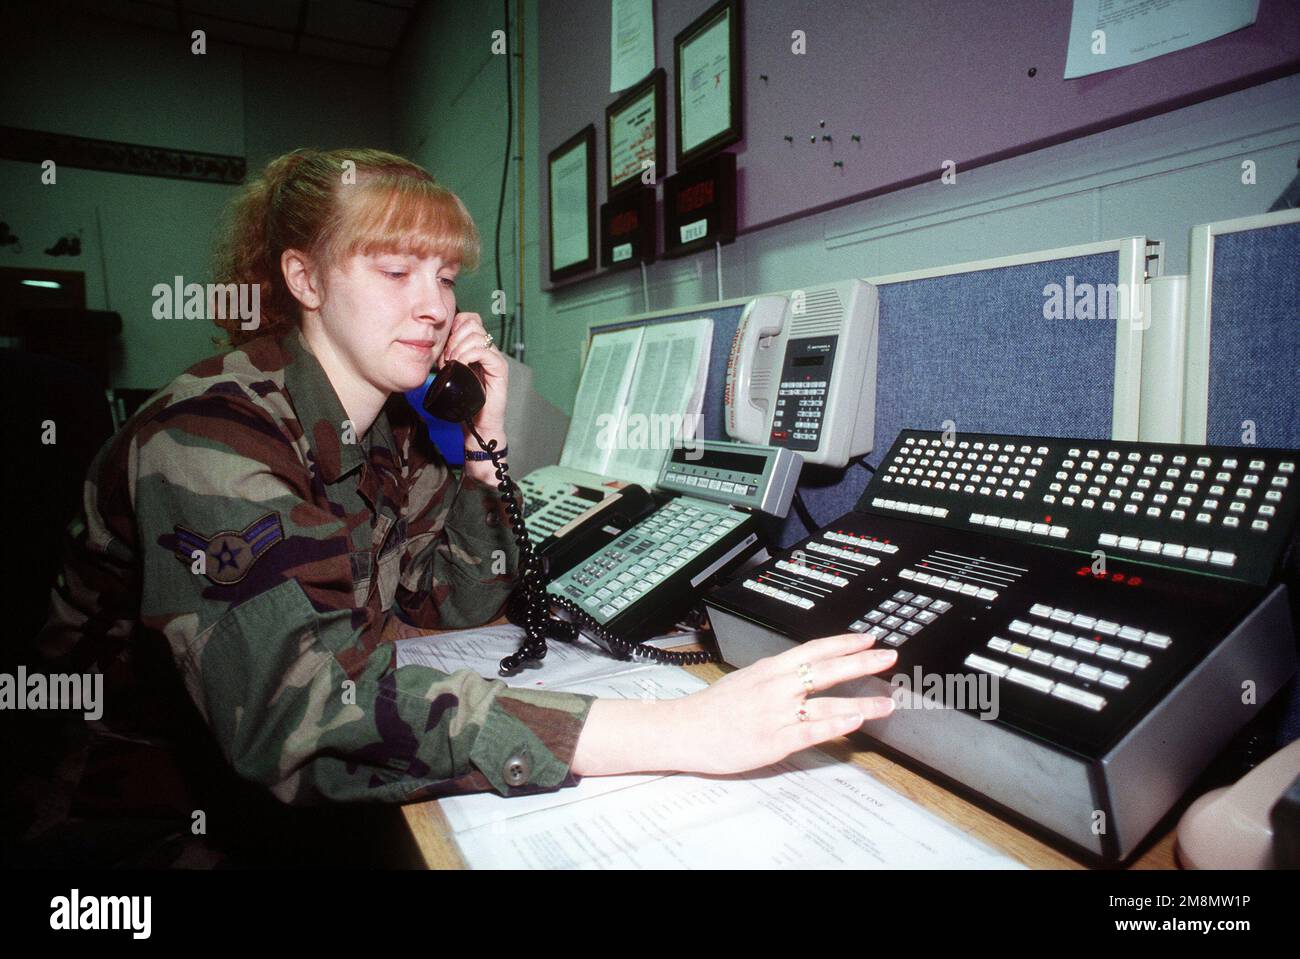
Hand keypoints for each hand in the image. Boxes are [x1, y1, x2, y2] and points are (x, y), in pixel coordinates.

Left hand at [439, 311, 507, 434]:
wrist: (477, 423)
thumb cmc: (464, 401)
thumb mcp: (449, 372)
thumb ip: (446, 355)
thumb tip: (435, 342)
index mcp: (477, 347)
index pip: (469, 319)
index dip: (454, 326)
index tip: (444, 347)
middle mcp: (489, 349)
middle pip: (472, 323)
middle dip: (454, 337)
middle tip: (447, 357)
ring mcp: (495, 358)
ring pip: (476, 336)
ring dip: (459, 348)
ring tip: (452, 363)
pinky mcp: (500, 369)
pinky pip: (483, 351)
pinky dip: (468, 356)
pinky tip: (460, 366)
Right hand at [665, 632, 896, 775]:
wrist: (685, 729)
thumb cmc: (713, 708)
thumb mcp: (746, 679)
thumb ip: (776, 676)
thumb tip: (801, 672)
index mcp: (770, 669)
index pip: (814, 650)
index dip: (844, 643)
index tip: (869, 638)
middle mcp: (776, 687)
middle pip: (826, 670)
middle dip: (861, 663)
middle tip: (889, 657)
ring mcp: (776, 713)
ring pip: (825, 703)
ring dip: (860, 703)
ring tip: (887, 703)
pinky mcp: (773, 740)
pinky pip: (810, 731)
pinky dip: (834, 725)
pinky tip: (853, 722)